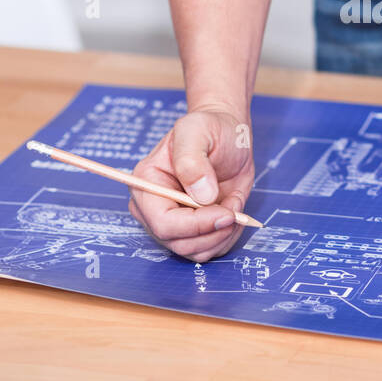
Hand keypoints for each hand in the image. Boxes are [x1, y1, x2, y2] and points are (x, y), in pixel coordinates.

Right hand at [128, 103, 253, 261]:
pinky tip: (234, 209)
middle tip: (235, 210)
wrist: (226, 135)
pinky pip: (212, 248)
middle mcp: (155, 209)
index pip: (163, 223)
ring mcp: (175, 223)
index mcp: (146, 185)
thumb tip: (202, 196)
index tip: (225, 213)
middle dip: (212, 232)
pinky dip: (229, 235)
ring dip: (223, 234)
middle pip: (179, 243)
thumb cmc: (208, 129)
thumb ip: (193, 160)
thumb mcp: (197, 131)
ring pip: (196, 251)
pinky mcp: (194, 231)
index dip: (195, 225)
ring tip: (233, 204)